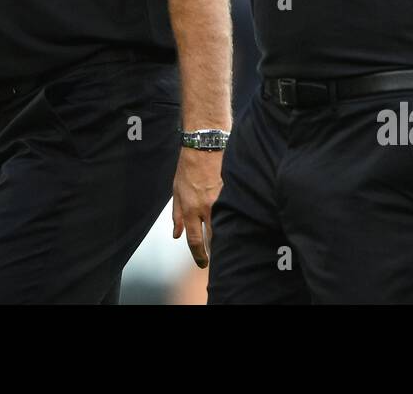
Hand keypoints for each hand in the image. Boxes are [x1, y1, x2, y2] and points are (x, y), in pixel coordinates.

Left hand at [172, 147, 222, 267]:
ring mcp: (221, 201)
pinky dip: (234, 221)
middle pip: (213, 239)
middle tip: (216, 261)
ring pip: (226, 227)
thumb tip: (176, 235)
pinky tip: (236, 226)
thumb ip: (177, 215)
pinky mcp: (232, 193)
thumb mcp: (176, 192)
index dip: (199, 255)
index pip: (195, 240)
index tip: (202, 264)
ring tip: (227, 247)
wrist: (204, 148)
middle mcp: (206, 208)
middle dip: (215, 252)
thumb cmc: (187, 169)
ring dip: (226, 238)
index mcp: (191, 209)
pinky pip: (234, 212)